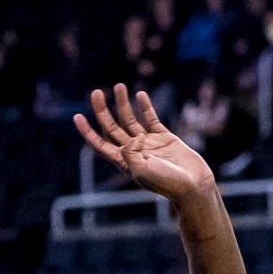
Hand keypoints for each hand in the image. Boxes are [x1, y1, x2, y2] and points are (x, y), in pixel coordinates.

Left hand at [74, 84, 216, 201]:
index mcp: (123, 161)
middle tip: (96, 92)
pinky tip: (140, 95)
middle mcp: (133, 150)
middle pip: (111, 126)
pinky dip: (146, 107)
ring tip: (119, 86)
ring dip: (123, 103)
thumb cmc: (168, 184)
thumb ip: (131, 153)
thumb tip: (132, 138)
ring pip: (130, 119)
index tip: (77, 116)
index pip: (99, 143)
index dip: (87, 131)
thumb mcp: (142, 171)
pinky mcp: (165, 137)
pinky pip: (151, 119)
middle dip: (102, 110)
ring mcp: (148, 143)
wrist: (195, 187)